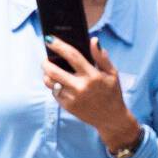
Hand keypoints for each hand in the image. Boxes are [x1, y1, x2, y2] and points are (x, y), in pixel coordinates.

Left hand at [41, 35, 139, 151]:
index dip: (58, 45)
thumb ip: (101, 57)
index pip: (72, 56)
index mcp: (93, 76)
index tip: (49, 38)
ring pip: (49, 81)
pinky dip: (53, 85)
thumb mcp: (112, 74)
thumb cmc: (112, 92)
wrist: (112, 119)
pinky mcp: (67, 106)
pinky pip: (53, 91)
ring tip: (50, 69)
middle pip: (53, 70)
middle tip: (46, 58)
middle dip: (45, 61)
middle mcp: (81, 87)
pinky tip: (59, 82)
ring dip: (46, 73)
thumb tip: (93, 40)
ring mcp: (73, 98)